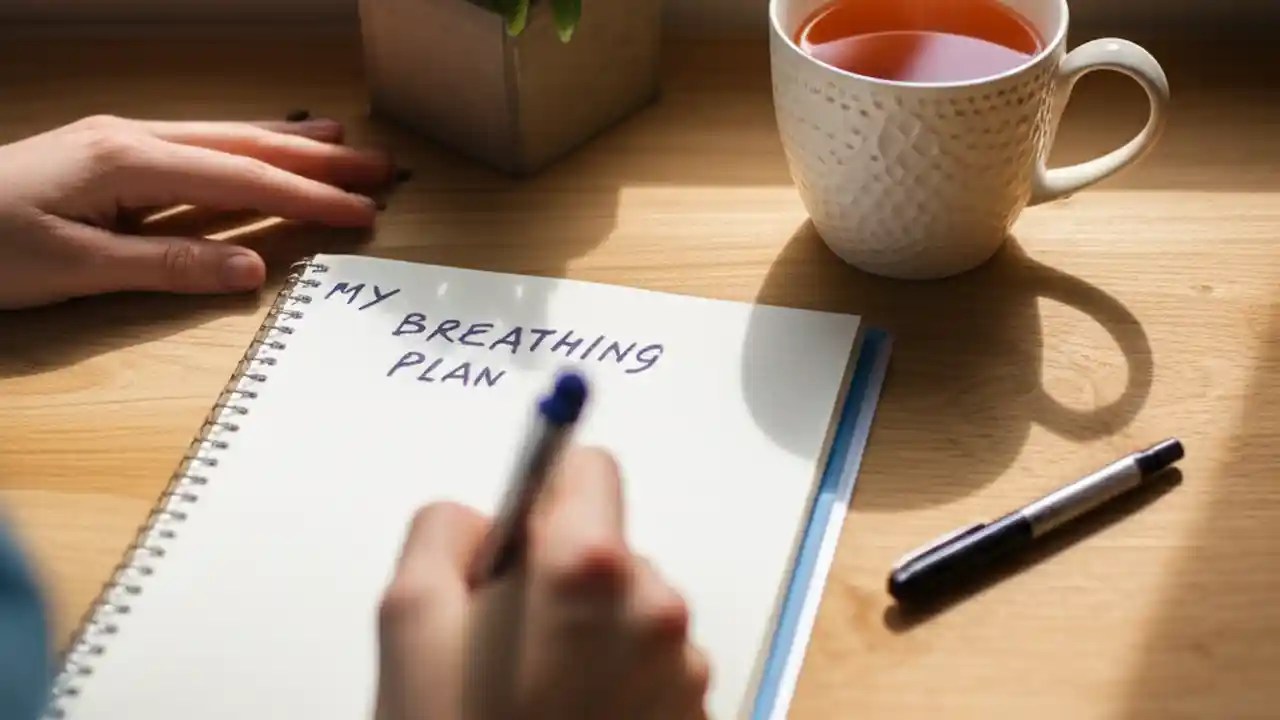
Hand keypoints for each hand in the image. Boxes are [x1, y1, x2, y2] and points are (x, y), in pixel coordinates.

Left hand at [0, 114, 394, 308]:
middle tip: (379, 167)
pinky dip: (245, 146)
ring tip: (343, 141)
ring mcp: (119, 140)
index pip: (242, 180)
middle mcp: (132, 137)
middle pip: (245, 144)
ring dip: (288, 141)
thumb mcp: (74, 268)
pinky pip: (197, 144)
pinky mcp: (108, 153)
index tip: (364, 211)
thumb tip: (253, 269)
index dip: (308, 196)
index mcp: (129, 160)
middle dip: (317, 156)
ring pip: (224, 136)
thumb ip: (168, 265)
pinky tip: (261, 146)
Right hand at [376, 447, 710, 719]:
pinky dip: (615, 680)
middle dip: (557, 576)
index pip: (588, 466)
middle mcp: (654, 608)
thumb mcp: (407, 619)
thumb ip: (442, 530)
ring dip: (588, 633)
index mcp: (589, 568)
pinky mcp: (694, 713)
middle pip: (608, 544)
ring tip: (533, 693)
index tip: (522, 531)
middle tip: (505, 637)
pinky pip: (651, 665)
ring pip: (630, 608)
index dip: (544, 495)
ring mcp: (682, 667)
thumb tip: (481, 516)